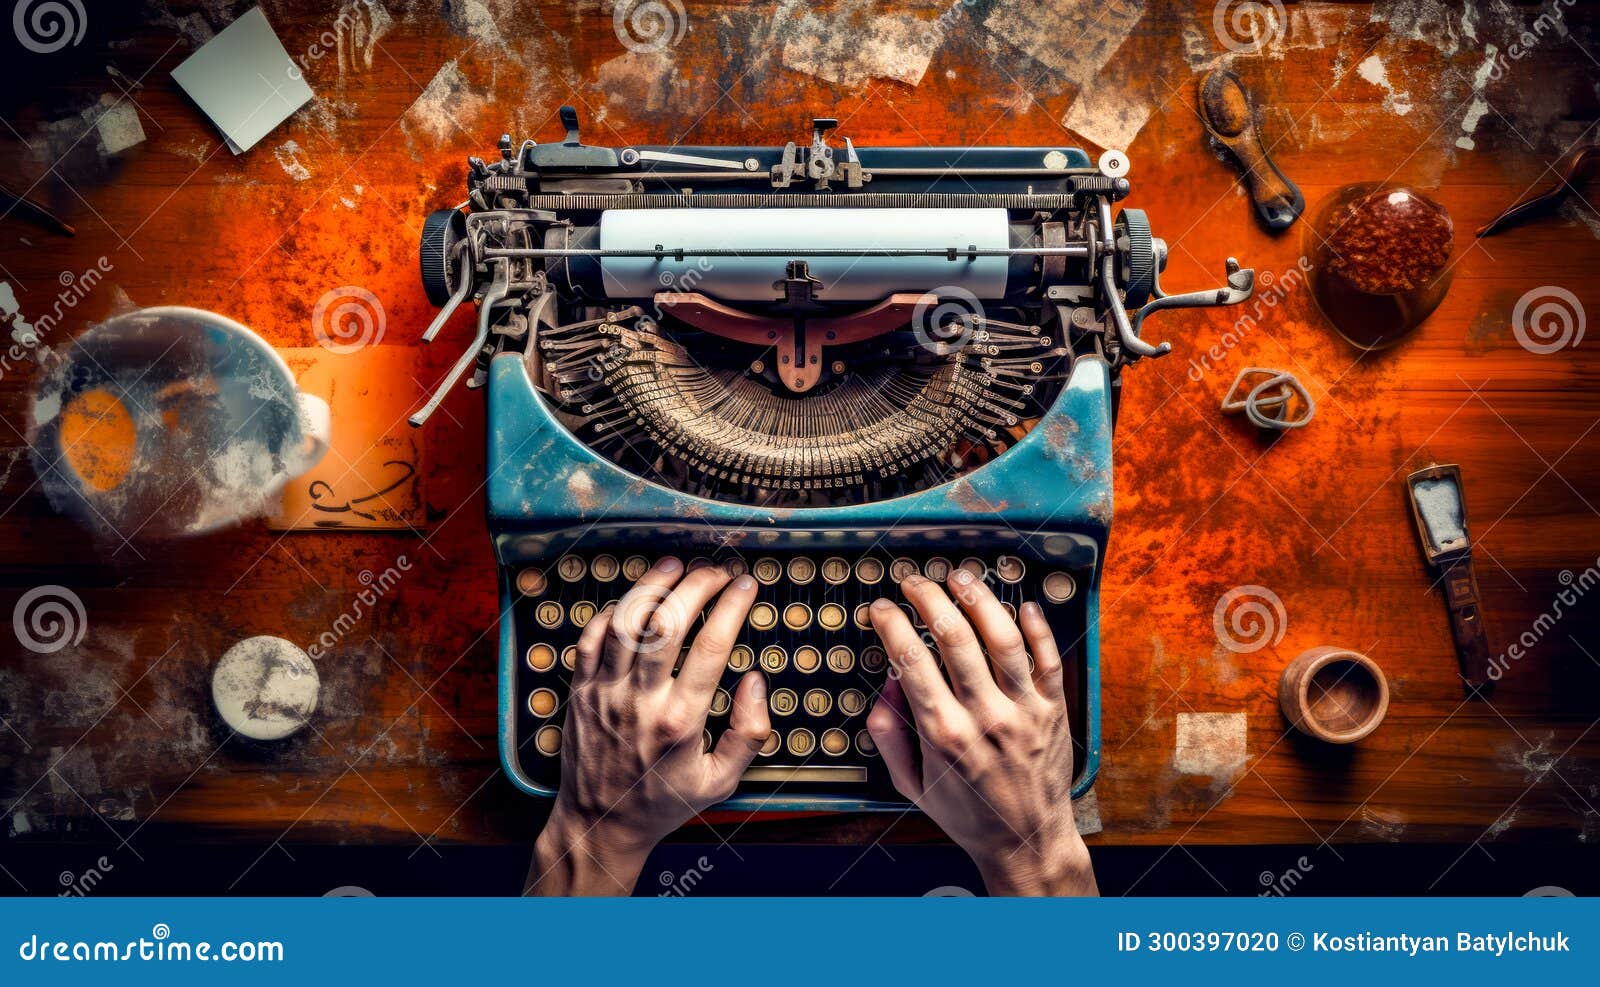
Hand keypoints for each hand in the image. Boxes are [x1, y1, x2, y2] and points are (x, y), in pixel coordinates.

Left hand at [527, 557, 768, 894]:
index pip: (711, 647)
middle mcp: (640, 702)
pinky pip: (591, 638)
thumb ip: (750, 732)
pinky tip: (635, 599)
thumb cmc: (664, 803)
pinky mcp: (580, 691)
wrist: (600, 824)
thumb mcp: (723, 781)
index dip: (731, 607)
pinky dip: (613, 612)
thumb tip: (754, 679)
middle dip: (696, 585)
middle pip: (667, 623)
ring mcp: (605, 694)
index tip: (746, 585)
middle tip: (715, 569)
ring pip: (625, 623)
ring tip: (674, 565)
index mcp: (680, 723)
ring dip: (652, 586)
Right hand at [866, 568, 1096, 895]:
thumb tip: (886, 685)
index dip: (891, 625)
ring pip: (1003, 637)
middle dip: (928, 598)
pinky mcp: (1054, 710)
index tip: (880, 608)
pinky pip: (1048, 658)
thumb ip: (889, 734)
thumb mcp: (910, 784)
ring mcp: (1024, 710)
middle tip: (914, 582)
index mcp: (943, 734)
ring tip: (959, 577)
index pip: (911, 661)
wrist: (1027, 841)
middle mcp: (985, 717)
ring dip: (978, 598)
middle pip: (954, 637)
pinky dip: (1036, 626)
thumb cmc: (967, 812)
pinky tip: (1020, 604)